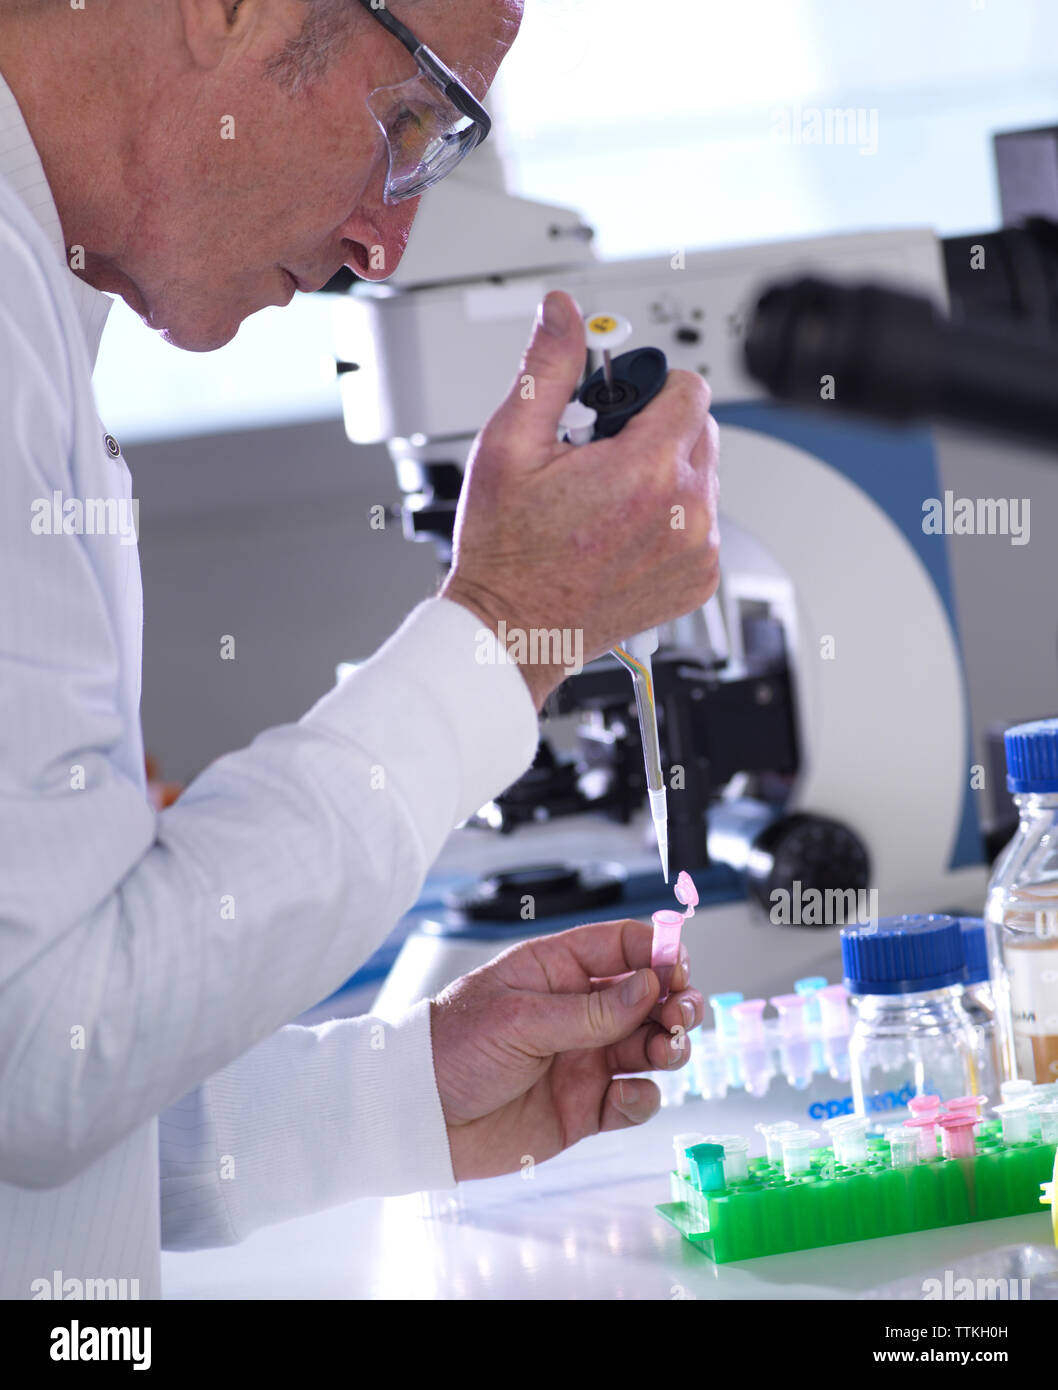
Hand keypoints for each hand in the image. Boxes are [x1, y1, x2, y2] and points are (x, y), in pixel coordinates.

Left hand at [429, 918, 703, 1180]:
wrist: (419, 1117)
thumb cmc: (451, 1049)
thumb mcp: (517, 1018)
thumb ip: (588, 1010)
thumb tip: (648, 986)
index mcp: (556, 970)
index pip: (621, 947)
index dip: (656, 954)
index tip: (676, 969)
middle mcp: (577, 1012)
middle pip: (648, 998)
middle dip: (675, 1003)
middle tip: (681, 1015)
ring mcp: (584, 1059)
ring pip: (649, 1047)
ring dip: (668, 1047)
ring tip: (665, 1051)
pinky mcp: (585, 1107)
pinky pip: (633, 1100)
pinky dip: (643, 1098)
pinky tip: (629, 1094)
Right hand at [440, 290, 719, 708]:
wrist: (512, 630)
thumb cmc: (506, 551)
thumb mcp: (510, 444)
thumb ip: (548, 369)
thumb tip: (565, 312)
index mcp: (646, 473)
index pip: (689, 389)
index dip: (647, 387)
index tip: (611, 410)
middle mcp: (686, 514)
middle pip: (699, 429)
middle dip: (653, 430)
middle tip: (597, 459)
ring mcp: (699, 551)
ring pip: (701, 477)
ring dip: (663, 475)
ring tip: (604, 502)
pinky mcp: (700, 579)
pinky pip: (701, 524)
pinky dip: (670, 520)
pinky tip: (620, 533)